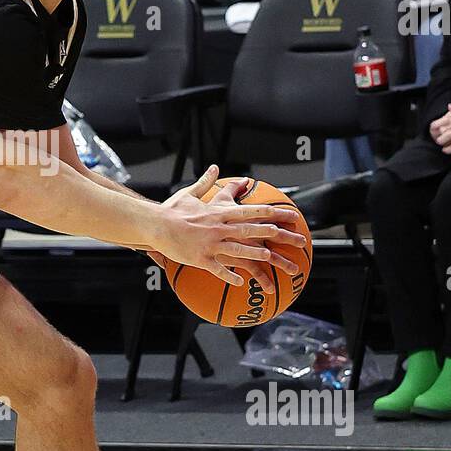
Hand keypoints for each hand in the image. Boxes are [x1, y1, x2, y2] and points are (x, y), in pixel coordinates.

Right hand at [156, 167, 307, 289]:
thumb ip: (207, 182)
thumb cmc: (172, 210)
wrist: (155, 224)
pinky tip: (241, 283)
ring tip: (271, 259)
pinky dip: (230, 276)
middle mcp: (218, 228)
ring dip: (256, 255)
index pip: (252, 211)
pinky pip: (219, 269)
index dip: (274, 214)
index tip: (291, 216)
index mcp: (219, 212)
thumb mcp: (191, 193)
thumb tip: (215, 167)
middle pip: (251, 231)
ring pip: (238, 250)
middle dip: (275, 235)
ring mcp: (210, 244)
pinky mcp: (201, 259)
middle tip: (295, 239)